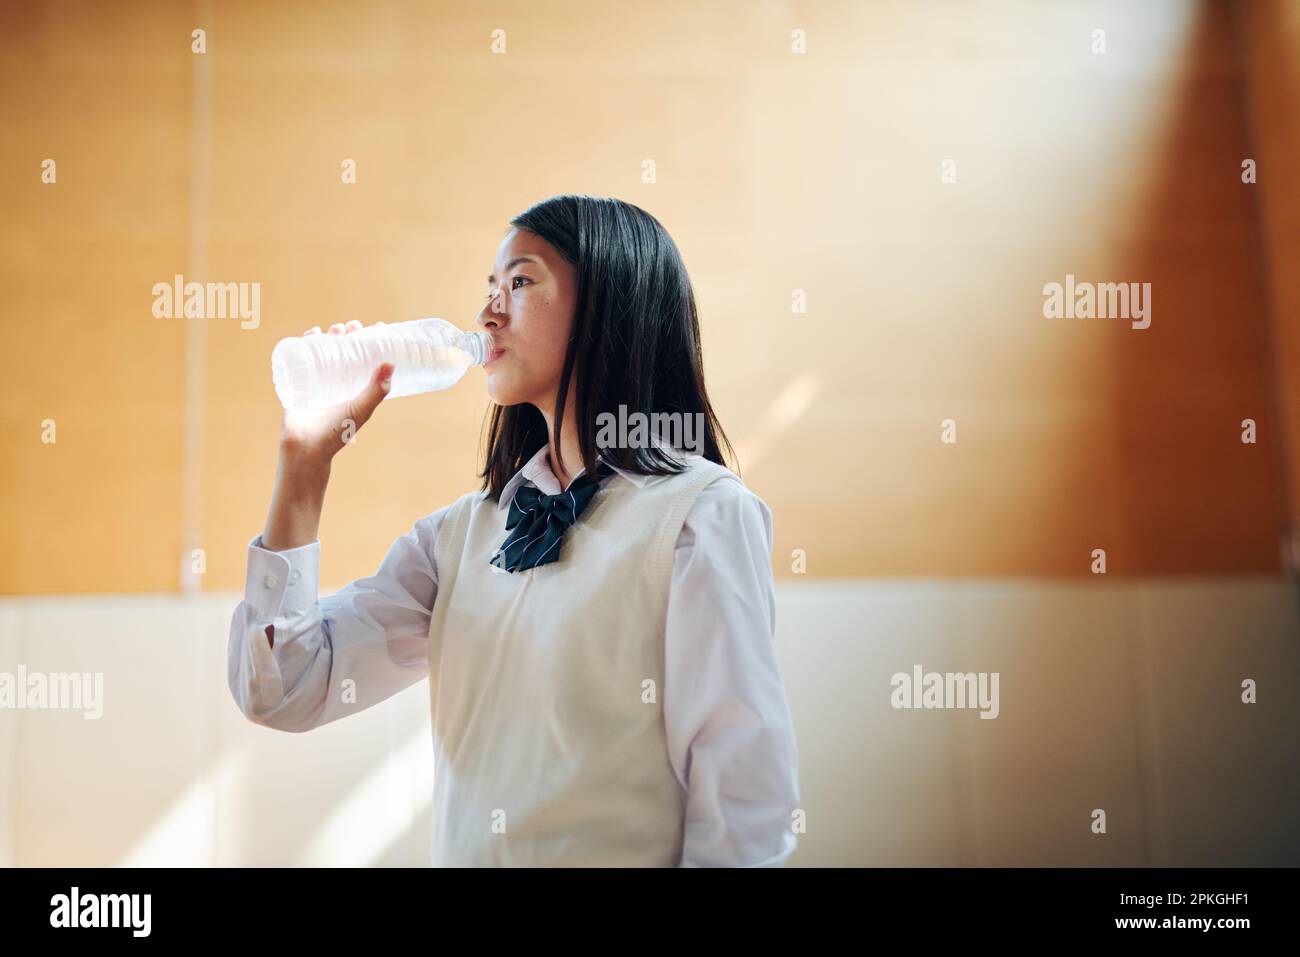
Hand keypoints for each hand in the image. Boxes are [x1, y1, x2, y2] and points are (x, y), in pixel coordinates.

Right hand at [277, 320, 391, 464]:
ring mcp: (319, 380)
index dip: (373, 342)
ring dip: (330, 335)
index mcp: (357, 387)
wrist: (305, 448)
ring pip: (326, 351)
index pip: (368, 359)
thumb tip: (391, 364)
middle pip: (347, 350)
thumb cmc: (336, 433)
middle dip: (350, 335)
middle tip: (353, 327)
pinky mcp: (300, 381)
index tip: (379, 327)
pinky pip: (303, 357)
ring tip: (335, 329)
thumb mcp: (361, 410)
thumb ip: (376, 391)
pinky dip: (307, 342)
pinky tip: (312, 333)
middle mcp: (340, 381)